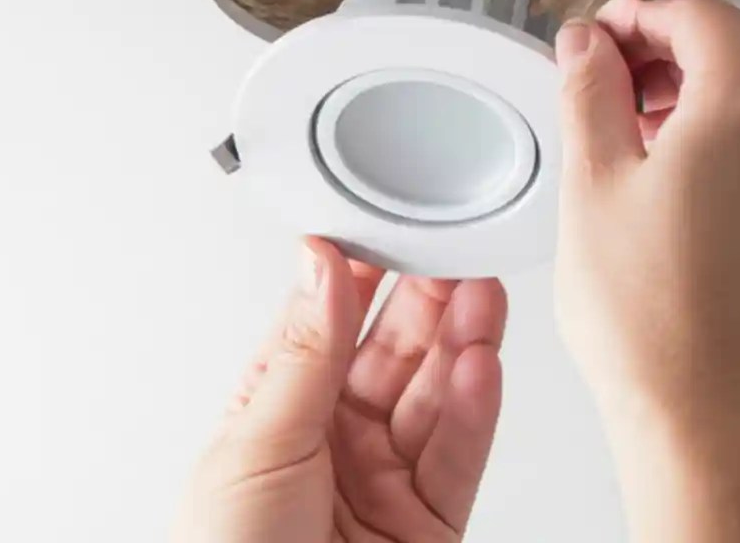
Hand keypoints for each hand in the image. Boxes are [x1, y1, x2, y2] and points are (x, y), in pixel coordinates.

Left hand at [173, 238, 507, 541]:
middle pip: (393, 355)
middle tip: (454, 249)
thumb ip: (303, 355)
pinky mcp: (428, 523)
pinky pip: (458, 457)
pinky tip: (482, 366)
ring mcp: (385, 481)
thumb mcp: (256, 446)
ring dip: (462, 344)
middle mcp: (335, 440)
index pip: (329, 327)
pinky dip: (474, 411)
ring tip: (482, 293)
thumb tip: (320, 265)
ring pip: (435, 398)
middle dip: (426, 301)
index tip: (392, 227)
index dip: (363, 277)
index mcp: (278, 412)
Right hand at [552, 0, 739, 540]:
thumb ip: (589, 91)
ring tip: (658, 149)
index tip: (606, 36)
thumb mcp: (592, 186)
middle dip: (682, 52)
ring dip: (722, 100)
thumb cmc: (656, 325)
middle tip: (624, 85)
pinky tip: (706, 198)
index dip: (639, 16)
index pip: (699, 15)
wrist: (717, 425)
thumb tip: (587, 46)